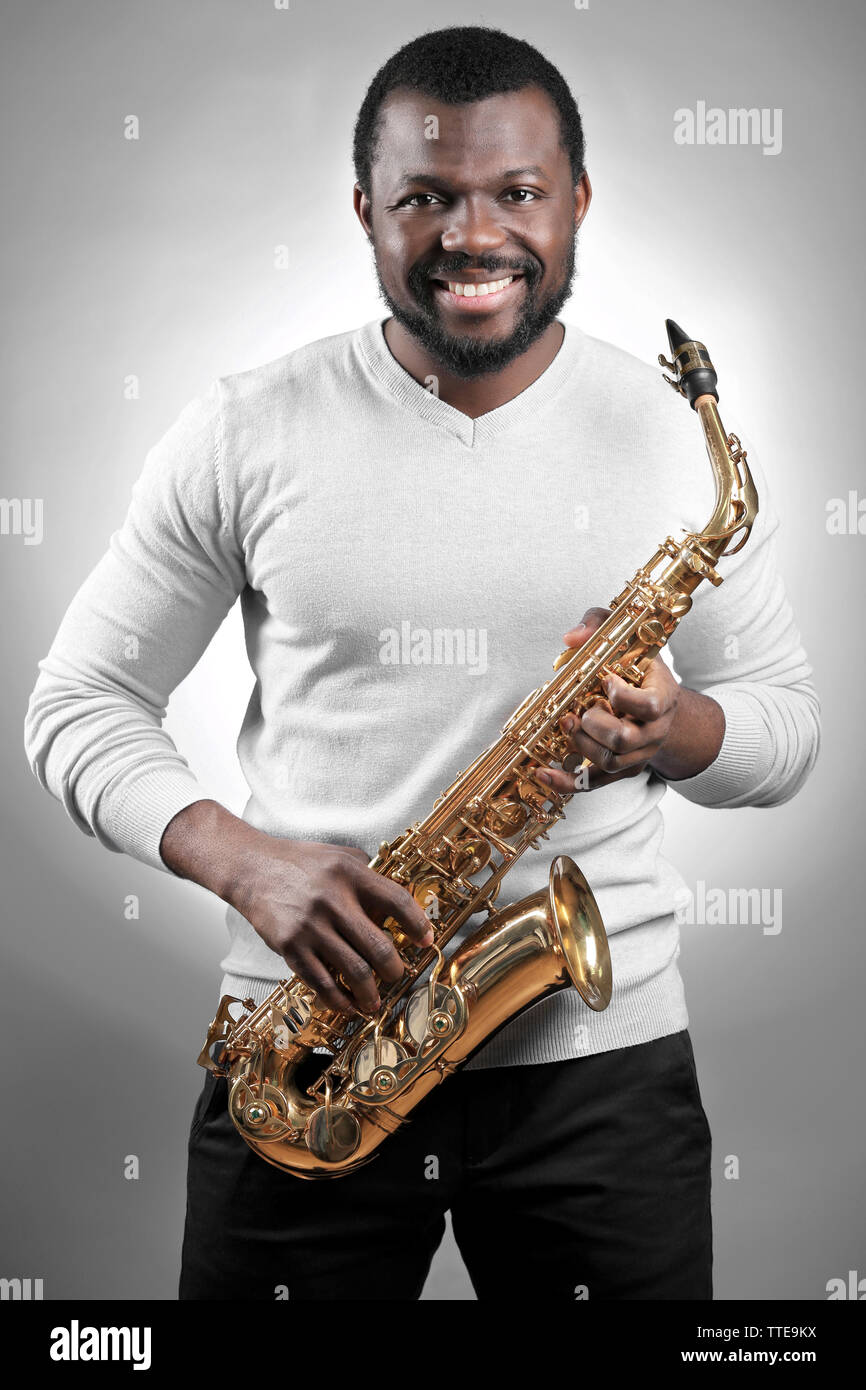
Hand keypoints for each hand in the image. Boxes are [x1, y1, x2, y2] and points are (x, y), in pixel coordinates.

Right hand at [228, 837, 435, 1016]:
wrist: (252, 868)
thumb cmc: (301, 862)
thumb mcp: (340, 856)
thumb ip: (368, 875)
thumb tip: (396, 906)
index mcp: (351, 874)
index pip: (397, 901)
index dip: (418, 924)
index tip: (426, 940)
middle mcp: (333, 900)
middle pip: (379, 947)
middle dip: (395, 970)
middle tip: (397, 975)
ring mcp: (311, 926)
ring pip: (355, 972)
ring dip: (371, 994)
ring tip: (375, 1000)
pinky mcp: (290, 946)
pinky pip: (322, 983)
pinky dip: (339, 1000)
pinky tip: (347, 1005)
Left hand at [535, 608, 680, 792]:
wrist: (662, 705)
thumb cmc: (640, 669)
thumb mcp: (627, 638)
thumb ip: (599, 624)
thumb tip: (570, 638)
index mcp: (662, 697)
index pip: (651, 706)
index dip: (624, 697)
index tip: (606, 679)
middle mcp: (654, 731)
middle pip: (624, 739)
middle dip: (594, 724)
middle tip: (581, 709)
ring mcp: (639, 754)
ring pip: (609, 762)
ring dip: (580, 744)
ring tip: (567, 724)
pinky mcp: (622, 770)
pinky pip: (594, 784)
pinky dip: (566, 782)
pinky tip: (543, 773)